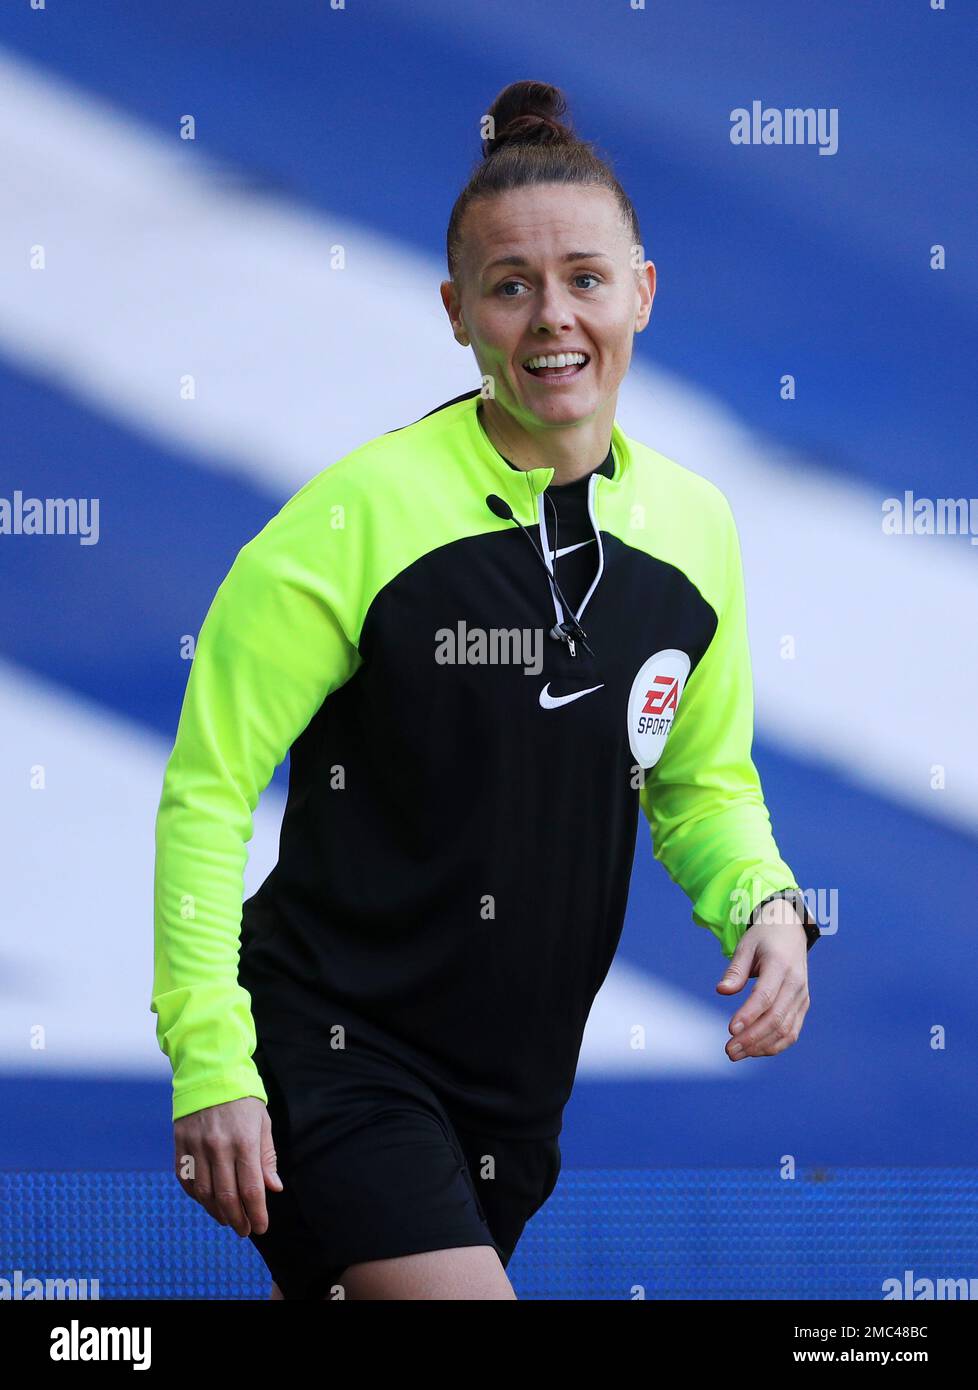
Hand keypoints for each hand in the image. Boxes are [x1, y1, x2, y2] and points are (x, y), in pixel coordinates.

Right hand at [173, 1096, 282, 1235]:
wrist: (210, 1072)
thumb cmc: (243, 1098)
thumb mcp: (262, 1122)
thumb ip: (266, 1157)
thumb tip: (273, 1189)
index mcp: (244, 1140)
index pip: (251, 1188)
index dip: (257, 1213)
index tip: (261, 1227)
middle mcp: (219, 1146)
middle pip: (227, 1196)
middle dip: (237, 1219)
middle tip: (244, 1230)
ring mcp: (197, 1146)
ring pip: (205, 1193)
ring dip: (216, 1212)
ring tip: (227, 1219)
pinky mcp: (181, 1143)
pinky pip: (186, 1179)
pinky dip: (196, 1196)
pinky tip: (207, 1201)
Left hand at [715, 900, 810, 1060]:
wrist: (791, 931)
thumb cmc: (763, 938)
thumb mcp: (746, 946)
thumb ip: (735, 970)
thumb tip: (722, 991)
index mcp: (780, 965)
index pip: (765, 996)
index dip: (749, 1015)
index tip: (730, 1030)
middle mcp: (796, 983)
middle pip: (776, 1018)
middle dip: (752, 1038)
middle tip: (728, 1051)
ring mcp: (802, 996)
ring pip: (786, 1030)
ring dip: (761, 1046)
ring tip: (736, 1053)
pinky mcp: (803, 1006)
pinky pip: (792, 1031)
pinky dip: (774, 1045)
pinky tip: (754, 1051)